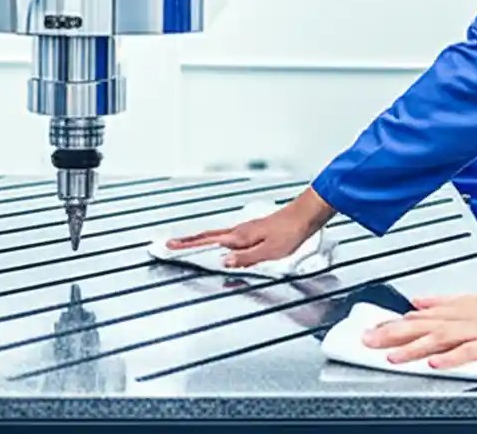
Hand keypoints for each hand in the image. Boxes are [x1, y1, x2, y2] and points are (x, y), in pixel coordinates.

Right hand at [165, 186, 335, 267]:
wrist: (306, 214)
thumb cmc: (291, 233)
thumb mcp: (269, 252)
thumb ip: (245, 258)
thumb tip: (222, 262)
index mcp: (240, 236)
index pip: (207, 241)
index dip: (188, 244)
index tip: (170, 246)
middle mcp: (240, 231)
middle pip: (208, 236)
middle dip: (188, 240)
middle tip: (171, 244)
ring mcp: (246, 229)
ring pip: (217, 235)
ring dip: (201, 239)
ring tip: (188, 243)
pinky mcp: (254, 230)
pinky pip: (229, 236)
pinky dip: (217, 239)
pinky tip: (219, 244)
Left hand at [362, 294, 476, 369]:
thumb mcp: (468, 300)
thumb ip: (440, 302)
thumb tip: (416, 301)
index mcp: (454, 309)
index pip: (417, 316)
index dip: (392, 322)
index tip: (370, 329)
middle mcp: (460, 319)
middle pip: (422, 326)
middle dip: (393, 334)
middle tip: (369, 341)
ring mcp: (475, 332)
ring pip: (440, 338)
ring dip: (415, 347)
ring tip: (394, 356)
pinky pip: (468, 352)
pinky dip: (451, 357)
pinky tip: (435, 363)